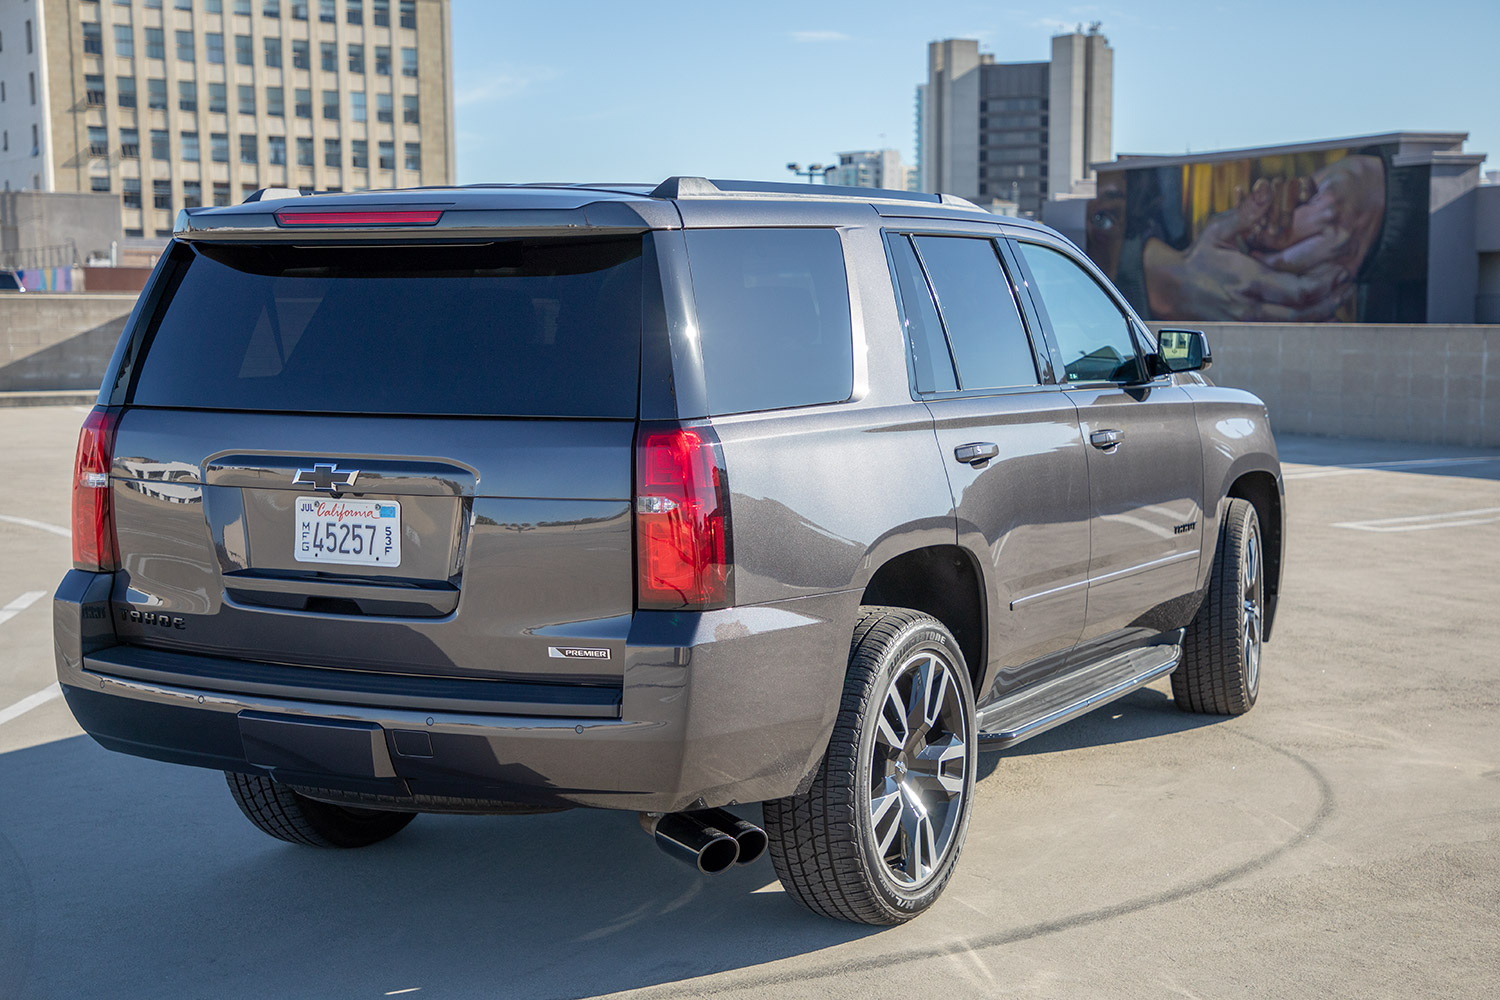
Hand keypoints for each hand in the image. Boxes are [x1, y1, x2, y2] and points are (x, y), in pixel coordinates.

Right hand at [1143, 187, 1352, 321]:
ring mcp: (1249, 321)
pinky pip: (1285, 330)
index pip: (1298, 291)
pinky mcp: (1248, 327)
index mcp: (1248, 282)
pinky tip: (1321, 310)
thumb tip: (1267, 188)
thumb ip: (1247, 212)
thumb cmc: (1198, 257)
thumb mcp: (1218, 230)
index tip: (1339, 269)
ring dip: (1322, 311)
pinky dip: (1307, 322)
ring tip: (1340, 296)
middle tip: (1346, 281)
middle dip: (1330, 298)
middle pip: (1303, 312)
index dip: (1324, 283)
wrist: (1173, 287)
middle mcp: (1251, 307)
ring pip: (1296, 325)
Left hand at [1257, 155, 1384, 276]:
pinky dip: (1302, 286)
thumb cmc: (1345, 181)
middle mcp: (1337, 237)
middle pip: (1286, 262)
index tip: (1247, 238)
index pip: (1277, 237)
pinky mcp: (1352, 269)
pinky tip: (1288, 282)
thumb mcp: (1313, 180)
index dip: (1257, 239)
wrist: (1386, 190)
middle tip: (1252, 257)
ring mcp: (1346, 256)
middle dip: (1264, 261)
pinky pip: (1321, 287)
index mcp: (1325, 212)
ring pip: (1301, 280)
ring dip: (1280, 277)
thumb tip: (1252, 215)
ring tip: (1265, 269)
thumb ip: (1284, 200)